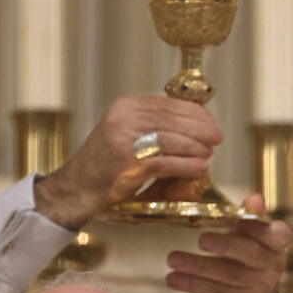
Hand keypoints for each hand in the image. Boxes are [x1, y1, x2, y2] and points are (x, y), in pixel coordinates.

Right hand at [32, 96, 222, 229]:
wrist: (76, 188)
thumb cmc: (104, 165)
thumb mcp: (124, 133)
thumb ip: (151, 125)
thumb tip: (192, 124)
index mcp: (124, 108)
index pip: (165, 104)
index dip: (192, 112)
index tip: (209, 120)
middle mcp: (122, 120)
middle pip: (171, 120)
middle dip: (199, 129)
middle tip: (216, 137)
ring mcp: (124, 142)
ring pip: (171, 140)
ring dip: (195, 147)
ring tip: (209, 153)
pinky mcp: (128, 166)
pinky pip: (165, 163)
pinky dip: (186, 165)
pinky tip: (199, 167)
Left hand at [164, 194, 292, 292]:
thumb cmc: (250, 263)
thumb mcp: (251, 240)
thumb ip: (249, 219)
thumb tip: (255, 198)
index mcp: (276, 246)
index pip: (279, 235)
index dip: (261, 227)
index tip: (240, 221)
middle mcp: (272, 266)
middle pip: (249, 253)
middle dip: (225, 245)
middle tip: (201, 240)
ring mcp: (258, 287)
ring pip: (226, 273)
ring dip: (197, 265)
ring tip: (172, 259)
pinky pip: (214, 291)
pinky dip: (191, 284)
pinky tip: (172, 279)